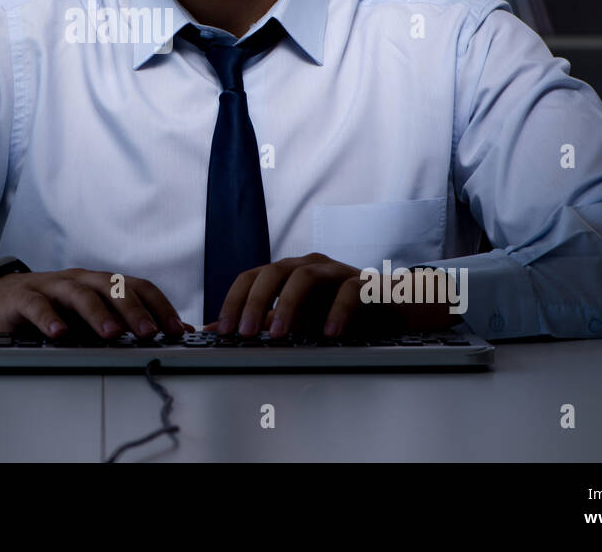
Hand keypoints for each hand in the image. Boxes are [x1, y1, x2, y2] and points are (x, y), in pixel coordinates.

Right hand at [0, 267, 194, 338]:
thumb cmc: (51, 307)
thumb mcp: (88, 315)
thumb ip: (121, 322)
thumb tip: (168, 335)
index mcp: (100, 283)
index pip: (137, 287)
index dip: (159, 306)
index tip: (176, 330)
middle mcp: (80, 280)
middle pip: (113, 288)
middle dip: (134, 311)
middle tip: (149, 333)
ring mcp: (52, 286)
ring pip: (79, 294)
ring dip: (97, 314)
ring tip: (111, 334)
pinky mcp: (24, 297)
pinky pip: (39, 305)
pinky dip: (49, 319)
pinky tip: (59, 333)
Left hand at [202, 253, 461, 336]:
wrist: (388, 308)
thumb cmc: (336, 312)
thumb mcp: (294, 320)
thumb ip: (259, 322)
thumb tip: (214, 330)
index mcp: (287, 272)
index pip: (251, 276)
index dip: (233, 301)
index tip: (222, 330)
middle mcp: (307, 265)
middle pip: (273, 271)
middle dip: (254, 302)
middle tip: (243, 334)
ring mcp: (335, 271)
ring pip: (305, 276)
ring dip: (287, 306)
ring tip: (278, 335)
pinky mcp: (363, 282)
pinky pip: (347, 291)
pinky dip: (335, 313)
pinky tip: (329, 334)